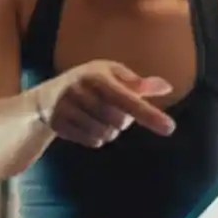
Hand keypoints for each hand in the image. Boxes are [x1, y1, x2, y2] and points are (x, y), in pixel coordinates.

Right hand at [43, 60, 175, 146]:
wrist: (47, 97)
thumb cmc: (89, 82)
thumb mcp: (112, 75)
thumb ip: (139, 84)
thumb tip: (167, 87)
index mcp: (97, 75)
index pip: (129, 99)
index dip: (150, 114)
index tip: (170, 128)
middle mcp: (80, 90)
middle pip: (120, 121)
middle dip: (122, 119)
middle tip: (111, 108)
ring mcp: (67, 108)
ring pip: (107, 134)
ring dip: (109, 130)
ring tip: (97, 116)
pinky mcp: (59, 125)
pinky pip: (93, 142)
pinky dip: (96, 138)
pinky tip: (87, 125)